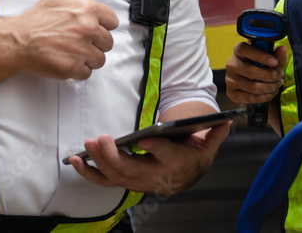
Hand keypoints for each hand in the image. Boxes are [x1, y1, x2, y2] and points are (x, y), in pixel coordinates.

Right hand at [12, 0, 118, 79]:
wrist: (18, 40)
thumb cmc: (38, 18)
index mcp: (88, 9)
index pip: (113, 22)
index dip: (100, 26)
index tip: (88, 27)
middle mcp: (88, 28)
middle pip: (107, 42)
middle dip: (94, 43)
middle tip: (76, 40)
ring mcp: (81, 49)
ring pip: (100, 59)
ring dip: (87, 58)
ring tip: (71, 51)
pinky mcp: (73, 67)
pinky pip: (87, 72)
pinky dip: (78, 70)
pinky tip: (66, 61)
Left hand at [68, 122, 231, 194]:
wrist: (184, 175)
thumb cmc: (192, 154)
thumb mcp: (207, 144)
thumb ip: (215, 133)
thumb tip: (226, 120)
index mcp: (175, 163)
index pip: (166, 156)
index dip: (155, 149)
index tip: (143, 139)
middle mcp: (154, 176)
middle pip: (132, 170)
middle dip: (114, 156)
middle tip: (100, 139)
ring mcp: (137, 181)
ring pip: (115, 177)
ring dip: (98, 163)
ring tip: (85, 147)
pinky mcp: (124, 181)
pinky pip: (104, 181)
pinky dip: (88, 173)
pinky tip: (75, 160)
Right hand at [224, 43, 286, 105]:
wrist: (249, 80)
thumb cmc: (260, 65)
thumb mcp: (269, 59)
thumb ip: (277, 55)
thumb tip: (282, 49)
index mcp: (238, 51)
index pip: (244, 49)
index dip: (260, 56)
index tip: (275, 62)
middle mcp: (231, 64)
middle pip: (252, 72)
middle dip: (271, 76)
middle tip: (280, 76)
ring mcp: (230, 80)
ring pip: (253, 87)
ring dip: (270, 87)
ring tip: (278, 84)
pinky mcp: (232, 93)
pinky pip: (251, 98)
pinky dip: (265, 97)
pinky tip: (271, 92)